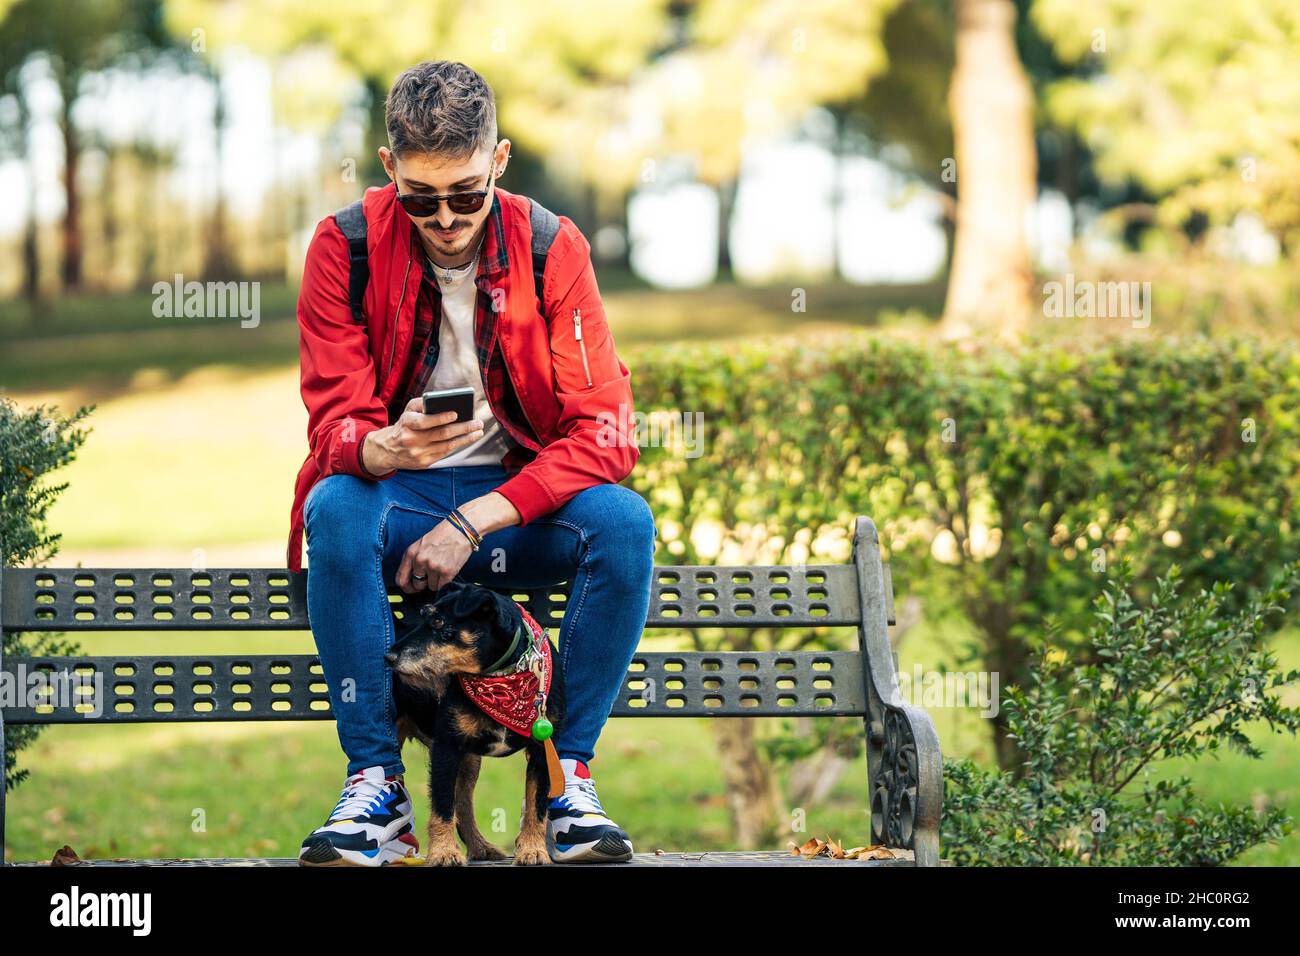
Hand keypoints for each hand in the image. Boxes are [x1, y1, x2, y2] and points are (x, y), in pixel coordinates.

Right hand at [362, 398, 483, 472]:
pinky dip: (457, 445)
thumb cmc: (404, 425)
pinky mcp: (424, 463)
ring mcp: (418, 453)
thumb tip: (445, 402)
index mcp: (407, 423)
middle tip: (478, 423)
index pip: (425, 421)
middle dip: (463, 428)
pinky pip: (444, 452)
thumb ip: (423, 404)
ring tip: (478, 432)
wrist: (388, 450)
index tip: (456, 413)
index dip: (441, 418)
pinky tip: (467, 439)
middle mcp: (412, 439)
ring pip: (447, 445)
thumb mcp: (408, 411)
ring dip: (466, 438)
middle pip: (441, 434)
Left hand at [397, 520, 473, 592]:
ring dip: (437, 581)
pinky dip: (445, 582)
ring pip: (432, 586)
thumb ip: (413, 560)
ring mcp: (434, 566)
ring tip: (442, 567)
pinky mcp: (447, 571)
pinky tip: (448, 570)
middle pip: (418, 584)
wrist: (461, 529)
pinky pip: (442, 587)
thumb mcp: (421, 545)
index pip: (401, 578)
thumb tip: (411, 579)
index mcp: (411, 553)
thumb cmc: (442, 535)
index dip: (406, 587)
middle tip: (432, 574)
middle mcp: (420, 560)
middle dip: (425, 583)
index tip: (411, 589)